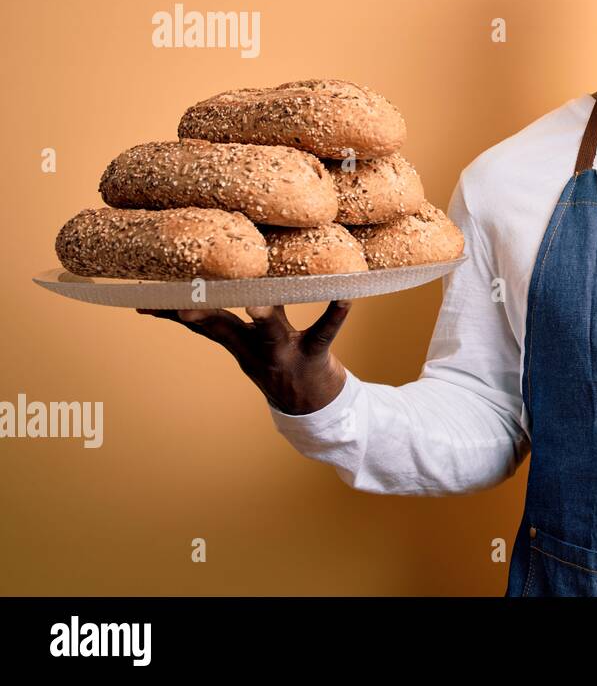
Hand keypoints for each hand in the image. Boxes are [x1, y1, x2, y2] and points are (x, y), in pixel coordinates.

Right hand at [136, 302, 352, 413]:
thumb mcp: (245, 346)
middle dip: (204, 316)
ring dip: (262, 316)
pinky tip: (346, 296)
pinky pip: (326, 332)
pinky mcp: (315, 353)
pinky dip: (336, 314)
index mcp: (238, 342)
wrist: (314, 407)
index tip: (144, 300)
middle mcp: (256, 347)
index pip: (201, 324)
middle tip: (183, 304)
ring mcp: (284, 352)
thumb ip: (222, 322)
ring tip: (256, 302)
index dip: (173, 312)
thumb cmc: (278, 363)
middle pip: (226, 328)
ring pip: (271, 330)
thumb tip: (196, 294)